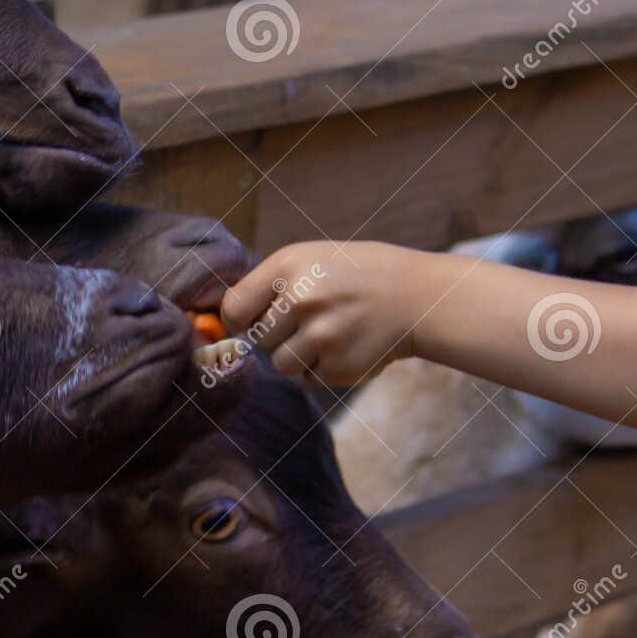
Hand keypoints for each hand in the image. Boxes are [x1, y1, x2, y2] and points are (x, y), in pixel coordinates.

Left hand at [219, 240, 432, 386]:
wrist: (416, 296)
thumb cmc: (355, 275)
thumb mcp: (311, 260)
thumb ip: (268, 286)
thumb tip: (220, 321)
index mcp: (289, 266)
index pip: (233, 309)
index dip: (238, 320)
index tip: (249, 322)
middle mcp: (301, 299)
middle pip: (258, 339)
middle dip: (277, 335)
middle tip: (309, 320)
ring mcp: (321, 335)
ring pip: (281, 364)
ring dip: (298, 355)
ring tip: (327, 334)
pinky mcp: (338, 367)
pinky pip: (309, 378)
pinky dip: (323, 368)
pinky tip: (346, 345)